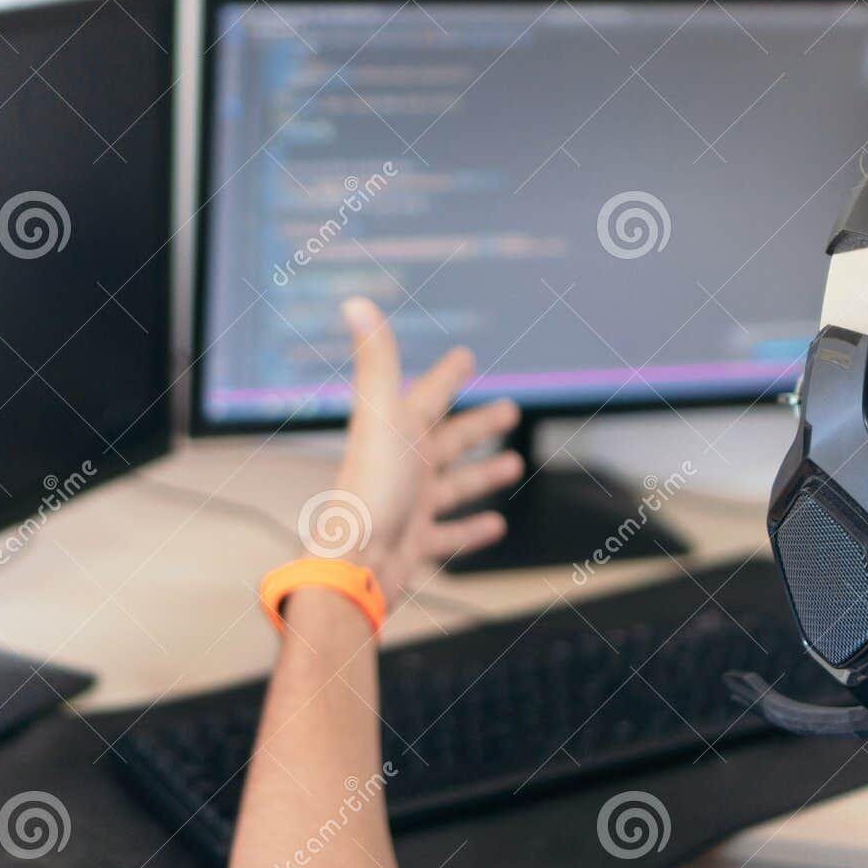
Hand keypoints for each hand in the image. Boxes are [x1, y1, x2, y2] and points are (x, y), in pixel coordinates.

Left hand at [309, 296, 521, 592]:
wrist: (358, 563)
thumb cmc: (369, 492)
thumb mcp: (381, 416)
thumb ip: (376, 360)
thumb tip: (356, 303)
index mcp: (396, 433)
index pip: (428, 396)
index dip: (448, 375)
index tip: (465, 357)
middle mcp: (402, 468)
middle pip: (447, 440)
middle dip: (477, 425)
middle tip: (508, 411)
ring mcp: (409, 506)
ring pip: (452, 486)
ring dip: (482, 474)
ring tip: (511, 464)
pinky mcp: (414, 543)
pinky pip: (449, 534)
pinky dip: (472, 529)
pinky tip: (494, 525)